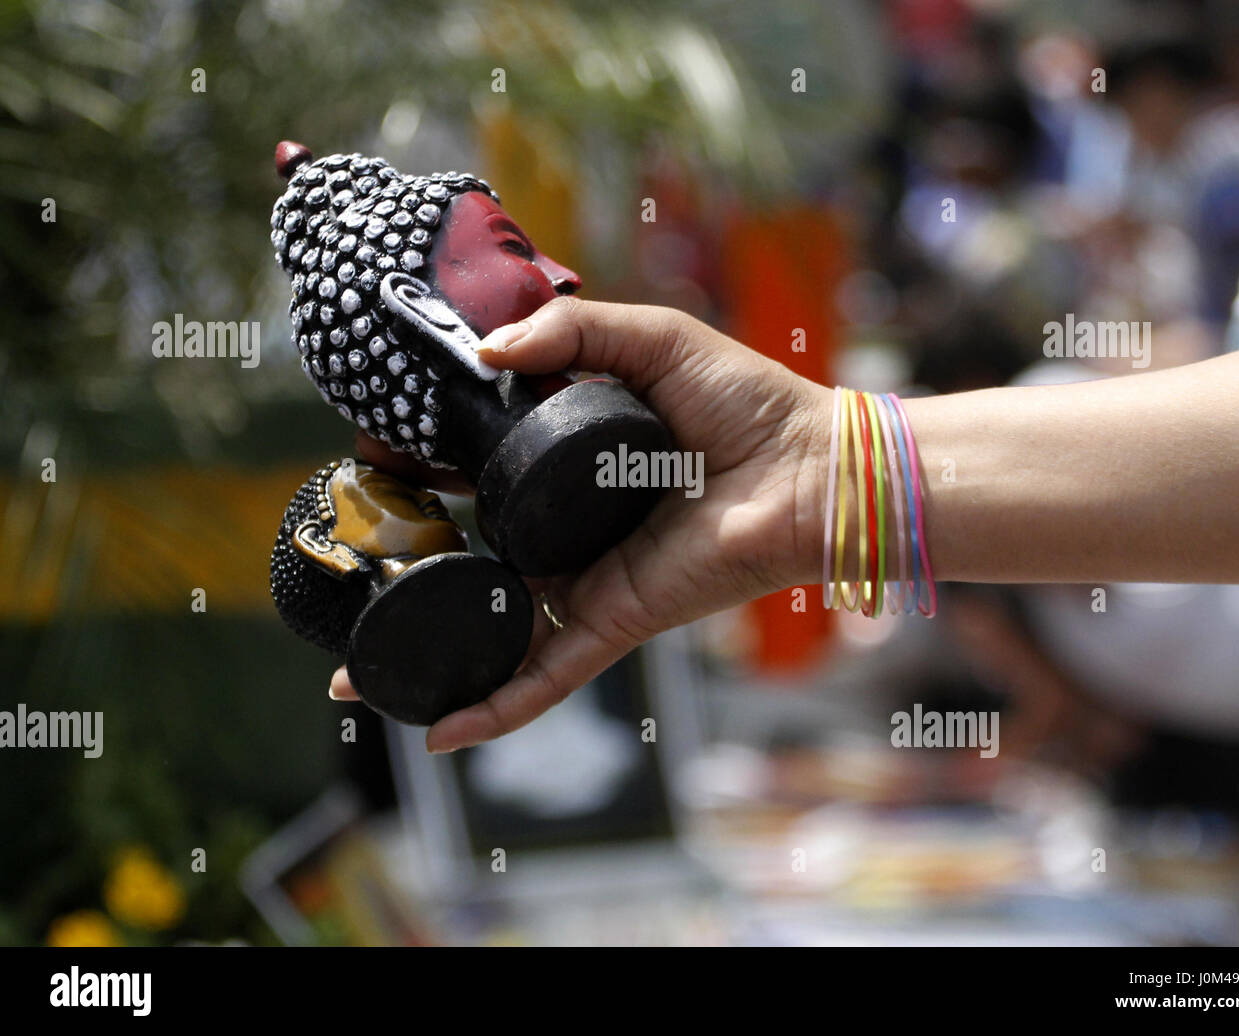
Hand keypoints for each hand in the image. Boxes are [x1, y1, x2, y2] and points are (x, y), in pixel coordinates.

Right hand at [329, 295, 827, 750]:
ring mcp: (588, 582)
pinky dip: (495, 708)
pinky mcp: (615, 619)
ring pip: (493, 630)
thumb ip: (575, 333)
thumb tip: (487, 353)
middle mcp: (571, 532)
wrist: (813, 469)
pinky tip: (438, 730)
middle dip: (404, 570)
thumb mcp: (652, 342)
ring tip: (353, 677)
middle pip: (470, 560)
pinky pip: (547, 674)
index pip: (477, 475)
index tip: (369, 455)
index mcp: (574, 471)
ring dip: (426, 657)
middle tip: (342, 563)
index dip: (421, 468)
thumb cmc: (747, 403)